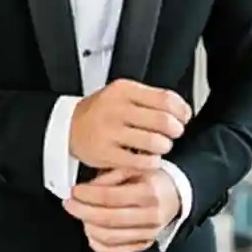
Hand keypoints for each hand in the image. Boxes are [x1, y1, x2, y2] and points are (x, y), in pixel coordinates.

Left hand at [63, 168, 181, 251]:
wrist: (174, 195)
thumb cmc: (150, 180)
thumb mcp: (133, 168)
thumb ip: (110, 176)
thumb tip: (88, 188)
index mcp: (148, 193)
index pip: (111, 197)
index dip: (88, 195)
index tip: (75, 191)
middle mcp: (150, 216)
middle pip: (108, 219)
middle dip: (82, 211)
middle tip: (69, 203)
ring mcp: (148, 233)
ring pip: (109, 237)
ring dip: (88, 226)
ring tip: (80, 214)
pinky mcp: (143, 244)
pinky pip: (115, 251)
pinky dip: (97, 244)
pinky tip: (90, 231)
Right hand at [69, 79, 191, 171]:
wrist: (68, 127)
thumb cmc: (101, 112)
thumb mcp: (123, 94)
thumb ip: (151, 98)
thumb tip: (182, 111)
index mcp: (122, 90)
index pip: (166, 99)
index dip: (181, 111)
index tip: (182, 117)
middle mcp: (115, 109)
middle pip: (163, 121)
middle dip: (175, 131)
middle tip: (172, 133)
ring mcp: (109, 131)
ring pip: (155, 142)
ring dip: (164, 147)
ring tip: (159, 146)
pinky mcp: (105, 153)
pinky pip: (141, 161)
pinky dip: (151, 162)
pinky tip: (148, 158)